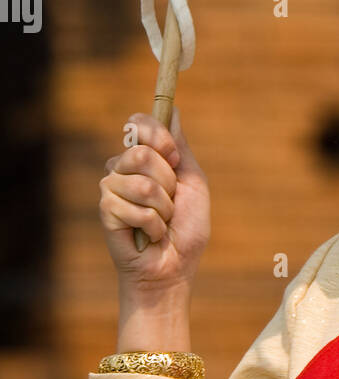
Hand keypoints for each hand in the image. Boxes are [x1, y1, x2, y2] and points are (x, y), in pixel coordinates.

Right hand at [98, 107, 209, 289]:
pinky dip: (153, 225)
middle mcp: (124, 168)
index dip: (157, 136)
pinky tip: (150, 235)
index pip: (138, 123)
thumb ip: (180, 149)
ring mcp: (111, 189)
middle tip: (171, 202)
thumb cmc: (186, 228)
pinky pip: (133, 208)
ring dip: (163, 208)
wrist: (174, 267)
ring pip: (140, 182)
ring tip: (162, 221)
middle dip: (167, 182)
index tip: (174, 158)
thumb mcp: (193, 183)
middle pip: (141, 153)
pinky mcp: (106, 211)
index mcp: (145, 158)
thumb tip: (173, 111)